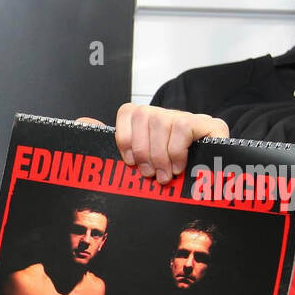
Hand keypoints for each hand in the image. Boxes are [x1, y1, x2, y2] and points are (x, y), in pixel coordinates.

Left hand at [76, 105, 228, 183]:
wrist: (213, 183)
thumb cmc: (169, 177)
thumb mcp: (140, 167)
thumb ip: (115, 147)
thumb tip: (81, 123)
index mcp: (149, 123)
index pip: (128, 111)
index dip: (124, 137)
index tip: (129, 162)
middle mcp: (167, 115)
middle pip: (144, 114)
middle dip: (142, 149)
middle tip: (148, 174)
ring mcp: (189, 117)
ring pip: (161, 120)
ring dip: (159, 154)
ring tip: (164, 175)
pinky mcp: (209, 124)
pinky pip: (183, 126)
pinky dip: (176, 150)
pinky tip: (178, 167)